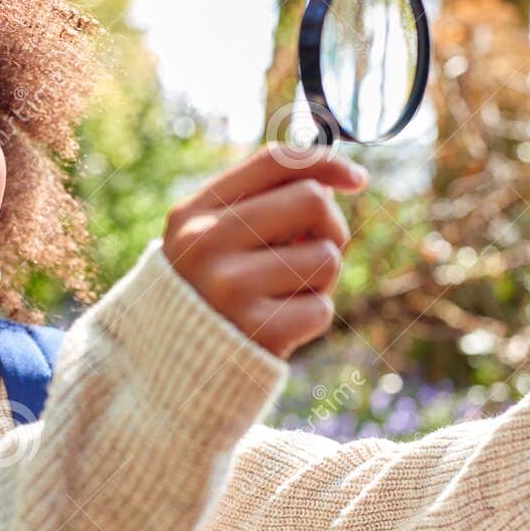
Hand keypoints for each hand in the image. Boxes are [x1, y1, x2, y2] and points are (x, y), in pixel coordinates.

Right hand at [164, 145, 367, 358]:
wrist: (173, 368)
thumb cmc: (208, 289)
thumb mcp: (212, 237)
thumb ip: (261, 201)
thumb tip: (334, 181)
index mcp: (193, 213)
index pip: (273, 162)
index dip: (325, 162)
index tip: (357, 180)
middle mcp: (206, 245)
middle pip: (312, 200)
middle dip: (329, 225)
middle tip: (314, 249)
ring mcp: (231, 289)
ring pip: (326, 258)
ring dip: (320, 278)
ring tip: (286, 292)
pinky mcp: (260, 332)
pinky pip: (322, 308)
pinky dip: (311, 315)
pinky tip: (280, 323)